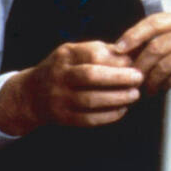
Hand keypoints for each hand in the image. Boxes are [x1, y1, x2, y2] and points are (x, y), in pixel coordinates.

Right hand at [0, 41, 143, 135]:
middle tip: (139, 79)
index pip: (93, 54)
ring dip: (117, 98)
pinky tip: (122, 109)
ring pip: (91, 100)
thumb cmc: (64, 70)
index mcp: (65, 55)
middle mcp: (59, 76)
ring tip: (134, 95)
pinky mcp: (63, 117)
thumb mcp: (74, 53)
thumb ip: (99, 52)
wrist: (31, 95)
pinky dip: (109, 115)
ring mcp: (59, 98)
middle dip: (119, 78)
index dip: (116, 59)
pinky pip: (89, 119)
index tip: (133, 63)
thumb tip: (131, 55)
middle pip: (91, 76)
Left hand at [113, 11, 170, 113]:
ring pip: (165, 65)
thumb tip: (126, 49)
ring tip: (148, 88)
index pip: (153, 22)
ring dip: (152, 80)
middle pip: (156, 46)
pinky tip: (164, 90)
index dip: (133, 35)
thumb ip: (164, 37)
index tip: (119, 49)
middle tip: (134, 78)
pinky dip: (167, 86)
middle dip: (140, 65)